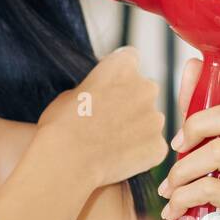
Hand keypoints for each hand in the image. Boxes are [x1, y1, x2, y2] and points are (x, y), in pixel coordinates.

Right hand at [37, 46, 168, 190]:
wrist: (67, 162)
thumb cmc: (61, 125)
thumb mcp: (71, 92)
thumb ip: (96, 86)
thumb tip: (102, 93)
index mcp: (122, 66)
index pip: (130, 58)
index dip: (119, 73)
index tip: (110, 86)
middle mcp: (145, 87)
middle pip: (145, 89)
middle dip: (132, 100)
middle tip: (110, 118)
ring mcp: (155, 118)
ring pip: (150, 119)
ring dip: (138, 126)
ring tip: (112, 142)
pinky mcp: (158, 145)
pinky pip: (152, 145)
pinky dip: (140, 151)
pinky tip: (119, 158)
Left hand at [157, 59, 219, 219]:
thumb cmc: (206, 195)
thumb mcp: (200, 145)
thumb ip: (197, 107)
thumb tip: (193, 65)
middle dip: (199, 122)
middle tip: (177, 144)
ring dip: (182, 168)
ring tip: (170, 186)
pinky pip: (212, 187)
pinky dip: (183, 194)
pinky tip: (174, 206)